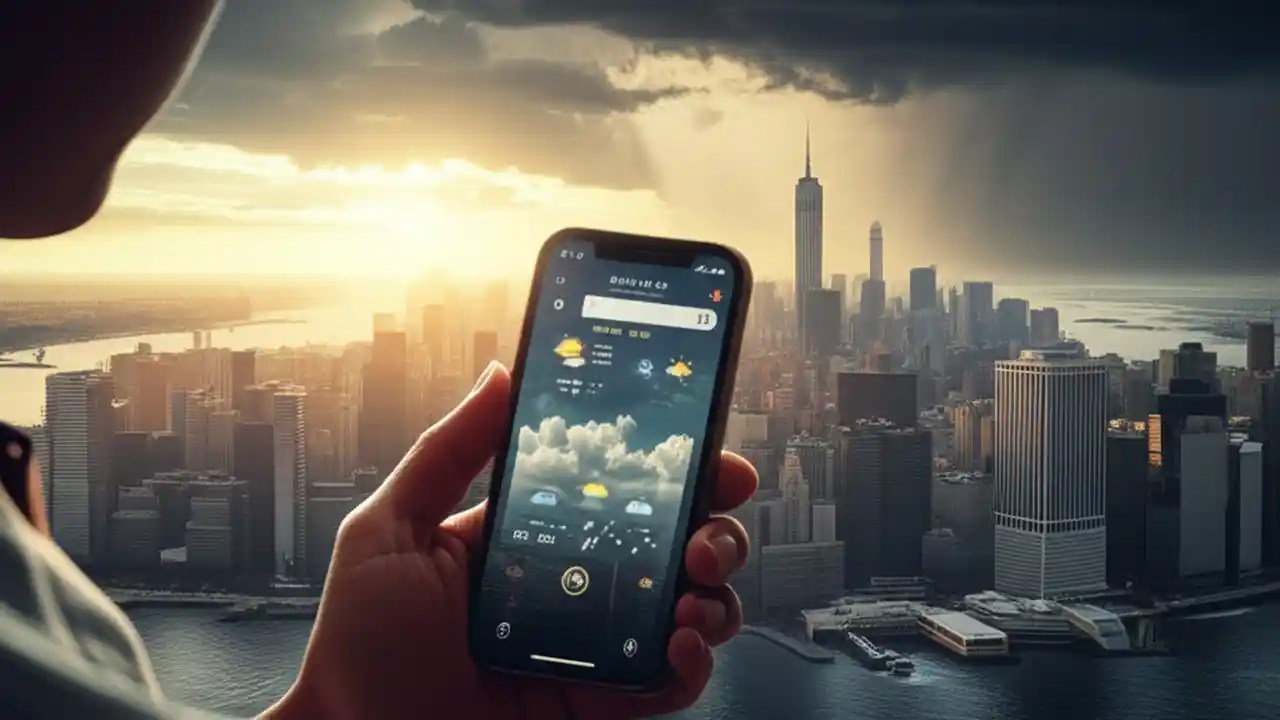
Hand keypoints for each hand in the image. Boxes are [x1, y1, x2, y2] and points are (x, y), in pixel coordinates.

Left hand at [267, 362, 757, 719]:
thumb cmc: (361, 642)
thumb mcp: (390, 528)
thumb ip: (447, 451)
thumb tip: (500, 376)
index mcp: (535, 535)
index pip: (621, 489)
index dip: (674, 469)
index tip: (707, 451)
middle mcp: (577, 584)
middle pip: (676, 543)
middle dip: (714, 528)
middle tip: (703, 532)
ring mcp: (594, 644)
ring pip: (690, 608)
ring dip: (715, 593)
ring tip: (691, 592)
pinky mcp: (601, 703)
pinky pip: (669, 683)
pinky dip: (694, 664)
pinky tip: (679, 645)